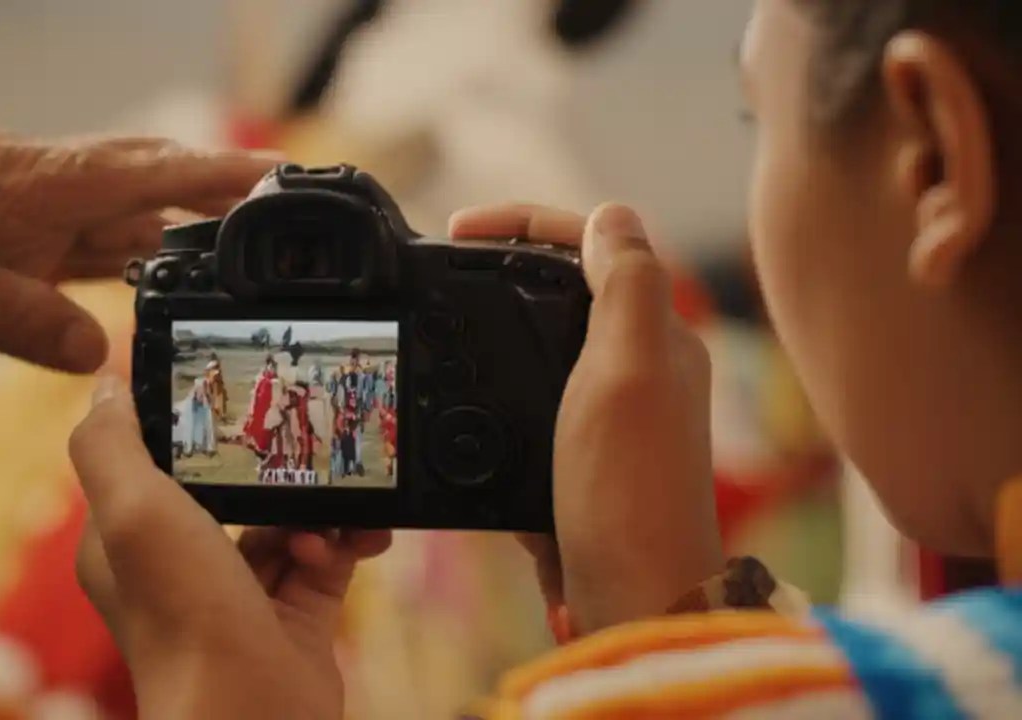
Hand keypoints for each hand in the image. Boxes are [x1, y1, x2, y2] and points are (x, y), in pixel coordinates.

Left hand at [0, 126, 274, 371]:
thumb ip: (37, 326)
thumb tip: (96, 352)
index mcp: (42, 186)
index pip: (153, 172)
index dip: (221, 172)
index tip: (277, 175)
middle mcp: (38, 178)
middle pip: (141, 177)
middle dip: (204, 194)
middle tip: (260, 217)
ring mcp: (14, 192)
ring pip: (104, 205)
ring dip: (154, 225)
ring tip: (208, 257)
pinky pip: (67, 224)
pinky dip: (102, 245)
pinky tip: (120, 272)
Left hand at [72, 376, 389, 718]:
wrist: (256, 716)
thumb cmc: (184, 615)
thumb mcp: (133, 513)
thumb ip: (112, 444)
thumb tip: (107, 384)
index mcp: (127, 538)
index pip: (151, 459)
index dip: (187, 423)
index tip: (231, 385)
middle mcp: (180, 563)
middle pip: (228, 484)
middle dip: (271, 460)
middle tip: (308, 429)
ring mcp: (241, 590)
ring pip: (285, 517)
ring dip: (318, 505)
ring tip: (339, 508)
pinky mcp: (295, 612)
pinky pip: (327, 555)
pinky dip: (348, 540)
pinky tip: (360, 538)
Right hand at [450, 203, 722, 634]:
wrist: (629, 597)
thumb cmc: (628, 487)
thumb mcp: (629, 368)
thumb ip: (626, 283)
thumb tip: (610, 216)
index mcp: (655, 332)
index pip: (594, 241)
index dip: (525, 222)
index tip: (459, 230)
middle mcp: (637, 364)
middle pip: (565, 284)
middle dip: (505, 262)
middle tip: (443, 267)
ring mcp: (606, 411)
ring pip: (543, 339)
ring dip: (495, 319)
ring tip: (443, 318)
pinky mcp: (576, 454)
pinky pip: (529, 399)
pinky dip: (493, 385)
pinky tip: (460, 394)